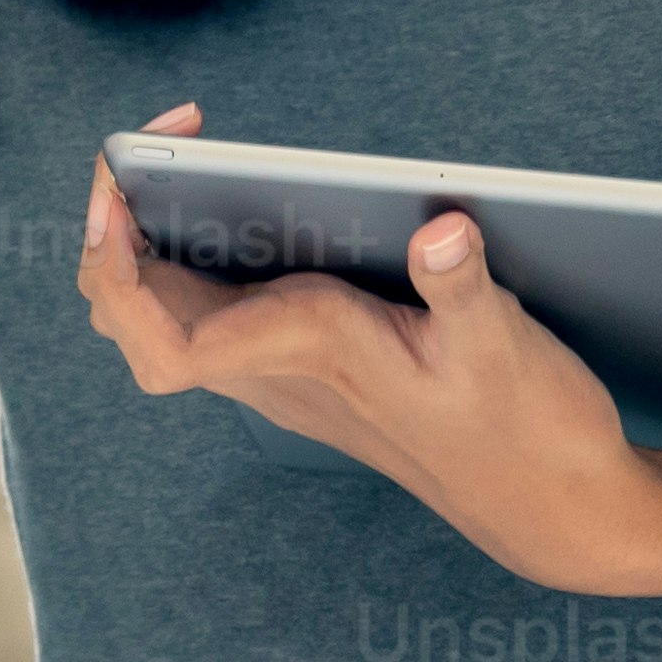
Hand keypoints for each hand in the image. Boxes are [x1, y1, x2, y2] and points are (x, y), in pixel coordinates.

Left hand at [77, 108, 661, 598]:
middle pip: (138, 322)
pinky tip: (232, 212)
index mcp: (308, 353)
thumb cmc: (527, 429)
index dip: (116, 268)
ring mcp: (290, 376)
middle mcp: (281, 370)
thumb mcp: (506, 348)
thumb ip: (466, 288)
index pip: (162, 335)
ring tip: (170, 167)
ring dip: (144, 252)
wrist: (549, 506)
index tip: (116, 196)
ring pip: (169, 324)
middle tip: (139, 155)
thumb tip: (440, 232)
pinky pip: (215, 323)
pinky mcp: (312, 371)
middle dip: (111, 237)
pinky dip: (194, 266)